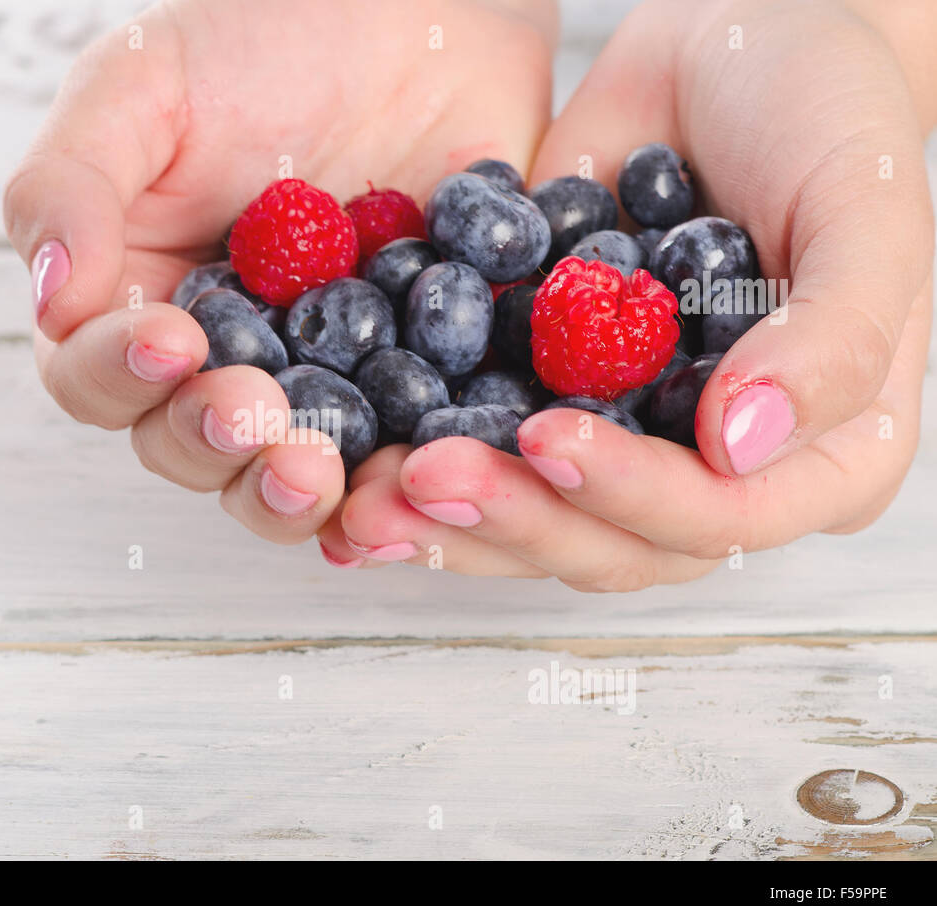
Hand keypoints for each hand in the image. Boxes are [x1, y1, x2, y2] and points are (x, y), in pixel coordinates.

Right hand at [4, 0, 556, 548]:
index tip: (167, 341)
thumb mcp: (144, 84)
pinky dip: (397, 481)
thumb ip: (73, 183)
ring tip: (317, 472)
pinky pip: (397, 456)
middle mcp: (218, 360)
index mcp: (134, 301)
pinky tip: (406, 480)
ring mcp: (317, 385)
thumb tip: (50, 299)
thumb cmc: (264, 36)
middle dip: (212, 441)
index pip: (94, 373)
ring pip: (283, 474)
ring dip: (290, 488)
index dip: (118, 373)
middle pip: (187, 445)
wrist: (419, 16)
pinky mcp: (412, 390)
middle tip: (250, 411)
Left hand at [336, 0, 934, 587]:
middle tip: (421, 481)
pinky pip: (478, 442)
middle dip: (513, 519)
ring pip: (532, 512)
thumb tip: (740, 444)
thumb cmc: (829, 112)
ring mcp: (618, 431)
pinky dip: (414, 456)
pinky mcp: (539, 386)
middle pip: (609, 541)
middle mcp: (709, 464)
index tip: (545, 435)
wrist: (734, 38)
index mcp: (815, 451)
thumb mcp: (866, 207)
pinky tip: (353, 462)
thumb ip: (833, 335)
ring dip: (448, 517)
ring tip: (365, 497)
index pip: (717, 518)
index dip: (630, 496)